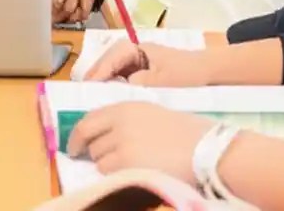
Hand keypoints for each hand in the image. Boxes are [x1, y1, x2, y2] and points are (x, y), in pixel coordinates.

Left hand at [67, 102, 216, 184]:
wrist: (209, 150)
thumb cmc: (189, 134)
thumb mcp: (153, 115)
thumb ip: (128, 121)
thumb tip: (105, 136)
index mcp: (126, 107)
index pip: (88, 120)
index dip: (76, 135)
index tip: (74, 146)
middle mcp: (119, 122)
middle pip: (89, 139)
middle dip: (92, 151)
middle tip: (99, 160)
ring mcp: (121, 143)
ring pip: (98, 158)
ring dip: (106, 164)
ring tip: (129, 166)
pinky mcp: (126, 163)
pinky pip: (108, 172)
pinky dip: (115, 176)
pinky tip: (133, 173)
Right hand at [83, 40, 213, 85]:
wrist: (212, 74)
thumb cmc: (188, 74)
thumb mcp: (163, 81)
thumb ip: (139, 82)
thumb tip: (119, 86)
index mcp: (138, 48)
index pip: (111, 57)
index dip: (99, 71)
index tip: (88, 85)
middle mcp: (134, 52)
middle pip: (107, 60)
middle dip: (95, 74)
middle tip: (82, 91)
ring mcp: (137, 62)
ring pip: (112, 69)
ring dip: (102, 80)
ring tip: (91, 96)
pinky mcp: (141, 73)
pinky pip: (121, 77)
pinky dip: (113, 85)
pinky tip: (109, 98)